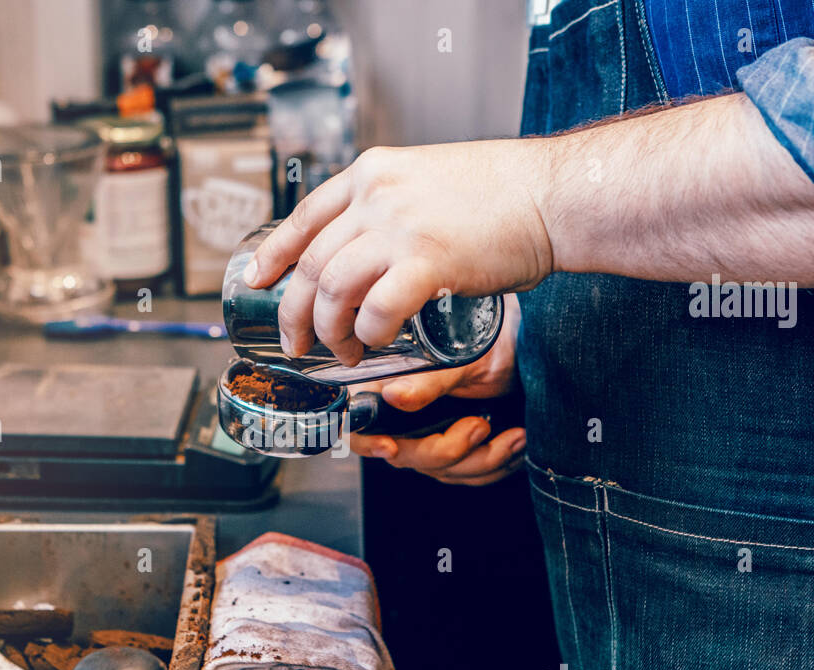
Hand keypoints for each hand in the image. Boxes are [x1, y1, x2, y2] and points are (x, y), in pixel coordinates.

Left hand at [243, 141, 552, 366]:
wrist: (555, 192)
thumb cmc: (506, 194)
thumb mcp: (430, 179)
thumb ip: (393, 207)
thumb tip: (371, 250)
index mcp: (373, 173)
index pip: (304, 216)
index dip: (274, 254)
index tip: (258, 279)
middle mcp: (376, 196)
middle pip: (311, 263)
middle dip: (296, 313)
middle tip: (299, 344)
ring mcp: (399, 227)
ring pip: (332, 289)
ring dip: (332, 331)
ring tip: (346, 352)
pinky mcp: (427, 260)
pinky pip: (376, 310)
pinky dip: (370, 334)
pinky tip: (379, 343)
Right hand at [348, 295, 525, 485]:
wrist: (531, 345)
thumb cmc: (494, 338)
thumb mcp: (463, 356)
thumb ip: (427, 380)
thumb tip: (393, 395)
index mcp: (389, 385)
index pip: (358, 424)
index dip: (367, 441)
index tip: (390, 447)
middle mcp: (403, 415)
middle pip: (405, 456)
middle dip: (448, 449)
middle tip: (480, 424)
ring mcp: (429, 435)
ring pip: (442, 471)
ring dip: (483, 459)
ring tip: (515, 435)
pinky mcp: (457, 450)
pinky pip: (468, 475)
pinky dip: (495, 464)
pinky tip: (516, 442)